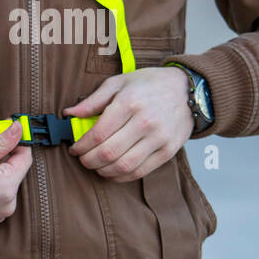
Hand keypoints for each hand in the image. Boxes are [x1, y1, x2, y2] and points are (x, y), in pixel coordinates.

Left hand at [62, 66, 192, 181]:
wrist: (188, 90)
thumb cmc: (151, 84)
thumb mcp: (119, 82)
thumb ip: (93, 100)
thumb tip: (70, 114)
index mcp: (130, 102)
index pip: (98, 133)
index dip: (81, 146)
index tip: (74, 149)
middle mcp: (145, 121)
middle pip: (108, 152)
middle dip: (89, 161)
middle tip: (83, 159)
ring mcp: (158, 138)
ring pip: (123, 165)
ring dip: (103, 171)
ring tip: (96, 166)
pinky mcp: (168, 151)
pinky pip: (140, 171)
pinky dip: (122, 176)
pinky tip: (113, 171)